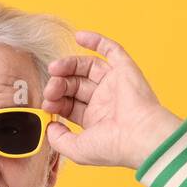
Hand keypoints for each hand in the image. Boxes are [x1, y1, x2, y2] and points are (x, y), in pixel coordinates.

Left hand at [42, 29, 182, 169]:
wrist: (140, 136)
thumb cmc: (113, 147)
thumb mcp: (77, 150)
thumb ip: (58, 140)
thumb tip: (50, 127)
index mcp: (95, 120)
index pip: (69, 104)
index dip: (55, 102)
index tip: (46, 104)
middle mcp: (105, 101)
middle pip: (75, 85)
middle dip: (59, 85)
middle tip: (51, 87)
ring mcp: (115, 84)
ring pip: (88, 68)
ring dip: (69, 65)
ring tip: (55, 68)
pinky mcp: (125, 70)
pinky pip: (112, 50)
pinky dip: (96, 40)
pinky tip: (79, 36)